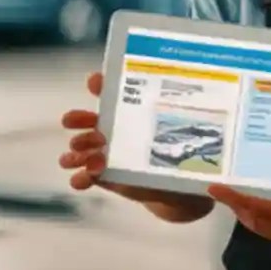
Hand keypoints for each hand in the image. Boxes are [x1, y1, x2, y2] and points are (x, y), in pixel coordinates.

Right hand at [59, 71, 213, 220]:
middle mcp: (116, 130)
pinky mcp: (106, 178)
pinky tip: (80, 180)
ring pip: (82, 148)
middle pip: (88, 119)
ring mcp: (107, 154)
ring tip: (86, 157)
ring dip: (78, 150)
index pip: (112, 91)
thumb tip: (197, 95)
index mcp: (132, 112)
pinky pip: (86, 177)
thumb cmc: (181, 154)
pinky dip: (80, 178)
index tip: (94, 82)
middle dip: (79, 119)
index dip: (101, 84)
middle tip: (74, 121)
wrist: (181, 188)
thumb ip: (184, 116)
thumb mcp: (184, 133)